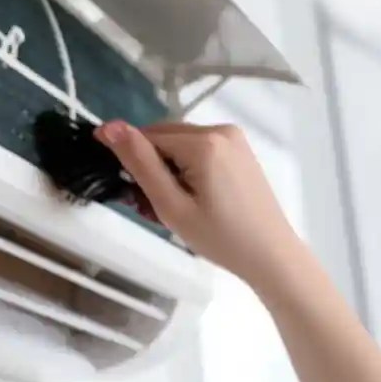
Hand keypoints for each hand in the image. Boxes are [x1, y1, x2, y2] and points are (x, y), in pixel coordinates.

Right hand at [95, 120, 307, 286]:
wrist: (271, 255)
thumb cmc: (219, 238)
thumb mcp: (171, 205)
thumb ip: (140, 163)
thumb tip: (109, 126)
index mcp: (204, 142)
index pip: (146, 137)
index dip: (131, 161)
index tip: (131, 194)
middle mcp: (220, 129)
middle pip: (164, 137)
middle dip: (150, 166)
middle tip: (151, 206)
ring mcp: (234, 138)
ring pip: (179, 144)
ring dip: (167, 168)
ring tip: (173, 205)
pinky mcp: (240, 150)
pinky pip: (199, 149)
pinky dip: (186, 168)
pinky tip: (192, 197)